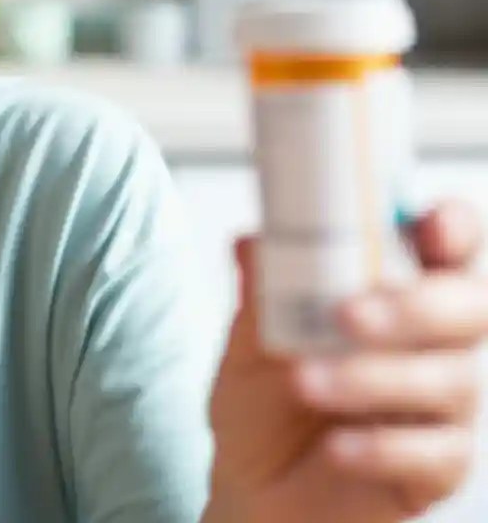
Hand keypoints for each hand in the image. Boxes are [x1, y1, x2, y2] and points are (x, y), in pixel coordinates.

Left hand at [207, 202, 486, 522]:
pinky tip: (338, 446)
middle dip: (414, 307)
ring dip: (375, 377)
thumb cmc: (265, 402)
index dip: (454, 229)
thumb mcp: (248, 340)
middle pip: (468, 307)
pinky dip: (382, 446)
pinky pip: (436, 453)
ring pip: (450, 380)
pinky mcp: (438, 465)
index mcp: (394, 292)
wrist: (253, 488)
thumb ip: (260, 292)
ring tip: (305, 381)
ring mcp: (442, 404)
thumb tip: (251, 243)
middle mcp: (432, 342)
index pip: (448, 247)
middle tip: (345, 314)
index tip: (432, 226)